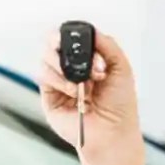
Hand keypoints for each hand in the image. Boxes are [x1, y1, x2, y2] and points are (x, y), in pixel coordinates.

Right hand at [38, 28, 145, 164]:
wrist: (112, 133)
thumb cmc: (120, 105)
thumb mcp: (121, 68)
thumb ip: (107, 45)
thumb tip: (91, 31)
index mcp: (88, 61)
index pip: (70, 38)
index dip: (70, 34)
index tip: (78, 39)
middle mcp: (71, 70)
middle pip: (51, 43)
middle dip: (60, 43)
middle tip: (74, 54)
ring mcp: (58, 82)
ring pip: (45, 57)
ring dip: (63, 64)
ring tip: (82, 81)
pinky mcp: (49, 96)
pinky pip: (43, 75)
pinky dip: (58, 78)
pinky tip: (74, 90)